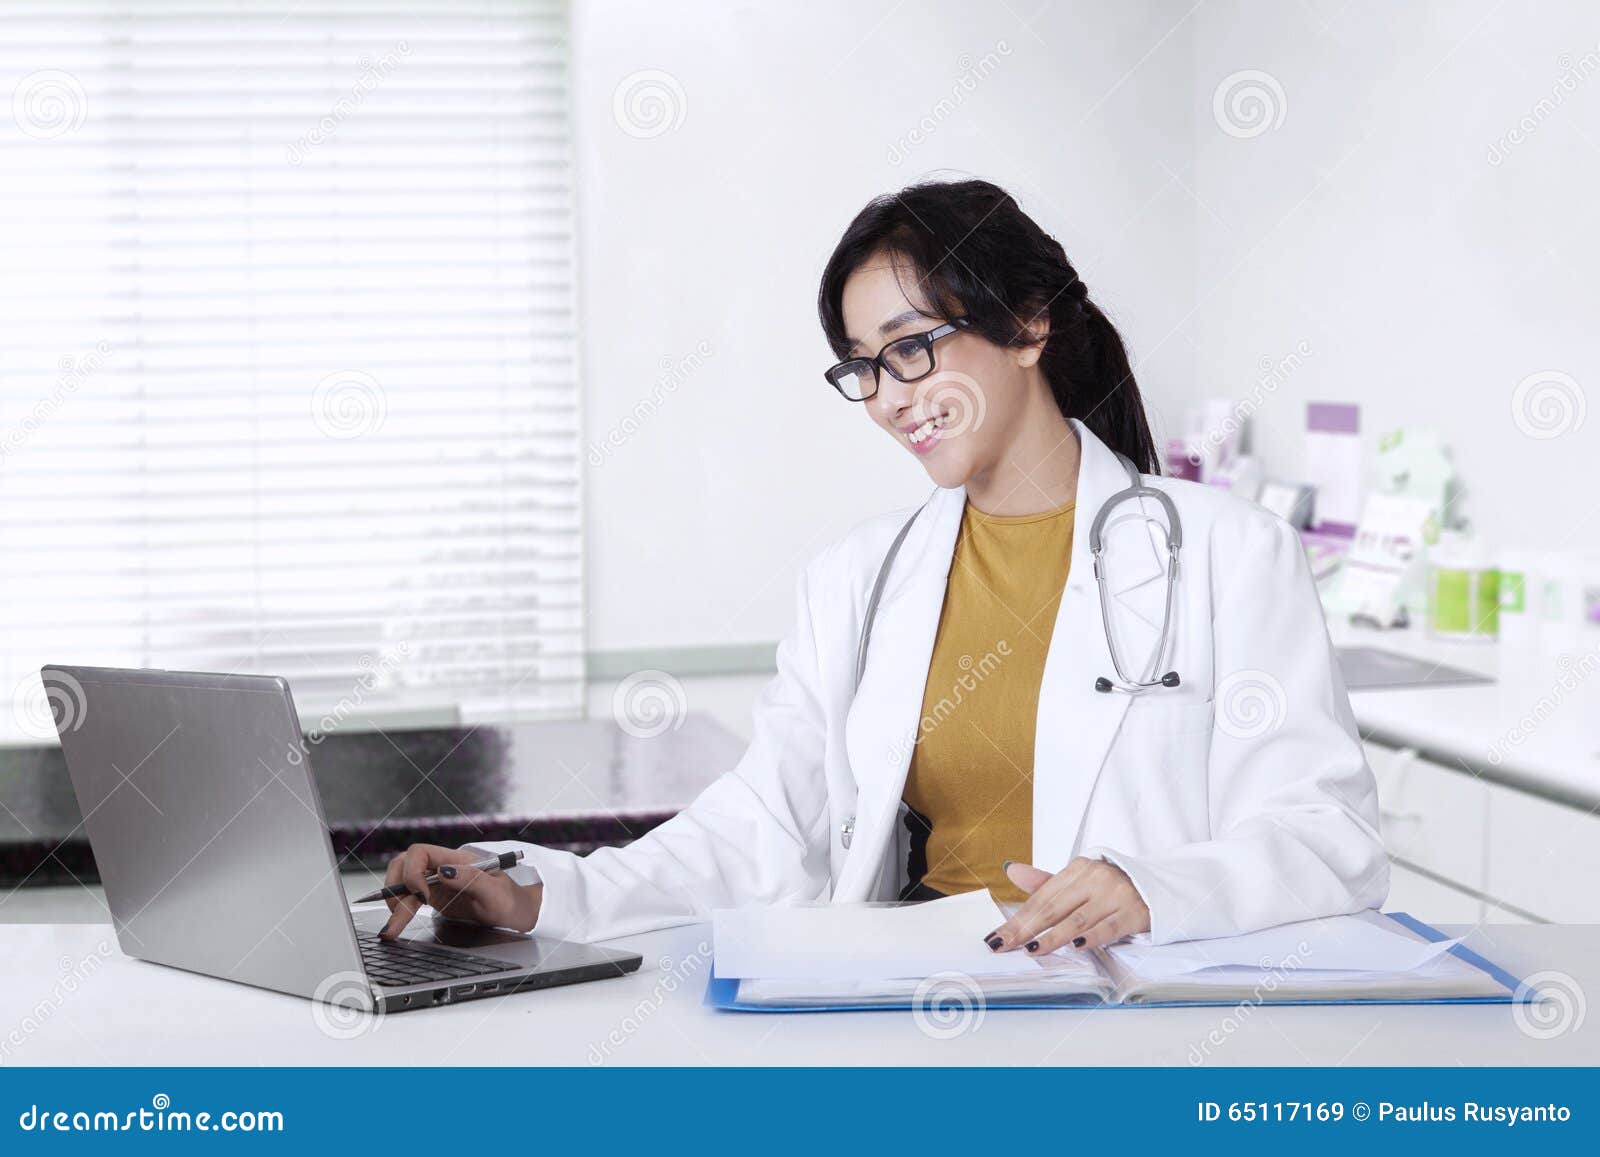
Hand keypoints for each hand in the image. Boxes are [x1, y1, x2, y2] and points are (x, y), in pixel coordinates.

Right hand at [376, 843, 542, 939]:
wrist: (516, 912)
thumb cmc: (510, 899)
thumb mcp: (496, 892)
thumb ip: (472, 880)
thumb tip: (445, 872)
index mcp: (457, 860)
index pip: (420, 852)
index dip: (413, 871)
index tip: (423, 895)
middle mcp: (443, 868)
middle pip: (404, 866)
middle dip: (396, 889)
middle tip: (399, 914)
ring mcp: (436, 882)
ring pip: (402, 884)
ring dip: (394, 904)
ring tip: (391, 928)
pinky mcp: (434, 897)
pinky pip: (409, 900)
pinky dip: (399, 913)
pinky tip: (394, 926)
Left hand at [983, 857, 1149, 954]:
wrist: (1157, 886)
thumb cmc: (1110, 888)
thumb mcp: (1079, 881)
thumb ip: (1045, 882)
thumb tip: (1011, 870)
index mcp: (1077, 869)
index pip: (1041, 897)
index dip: (1018, 918)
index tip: (997, 937)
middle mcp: (1094, 878)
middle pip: (1054, 908)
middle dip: (1027, 929)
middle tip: (1005, 945)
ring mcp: (1115, 894)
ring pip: (1078, 919)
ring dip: (1054, 936)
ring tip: (1033, 949)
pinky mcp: (1133, 912)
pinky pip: (1108, 927)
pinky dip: (1092, 937)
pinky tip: (1076, 946)